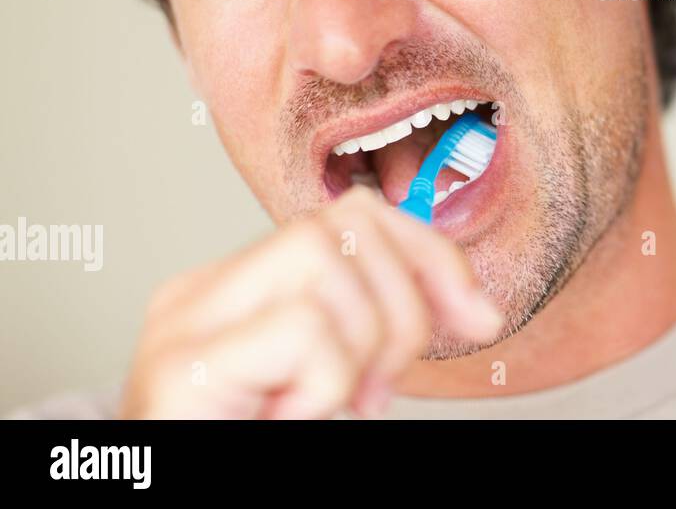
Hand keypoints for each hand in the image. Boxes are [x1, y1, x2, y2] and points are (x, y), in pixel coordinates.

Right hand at [119, 187, 501, 417]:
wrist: (179, 505)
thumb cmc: (251, 448)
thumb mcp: (330, 381)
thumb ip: (373, 330)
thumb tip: (478, 308)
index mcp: (238, 293)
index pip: (354, 216)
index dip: (430, 253)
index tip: (477, 315)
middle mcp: (202, 295)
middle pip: (345, 220)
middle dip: (404, 298)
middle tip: (380, 387)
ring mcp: (183, 326)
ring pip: (322, 256)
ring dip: (364, 343)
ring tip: (330, 406)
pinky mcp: (183, 368)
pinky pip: (305, 327)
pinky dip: (327, 381)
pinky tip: (289, 419)